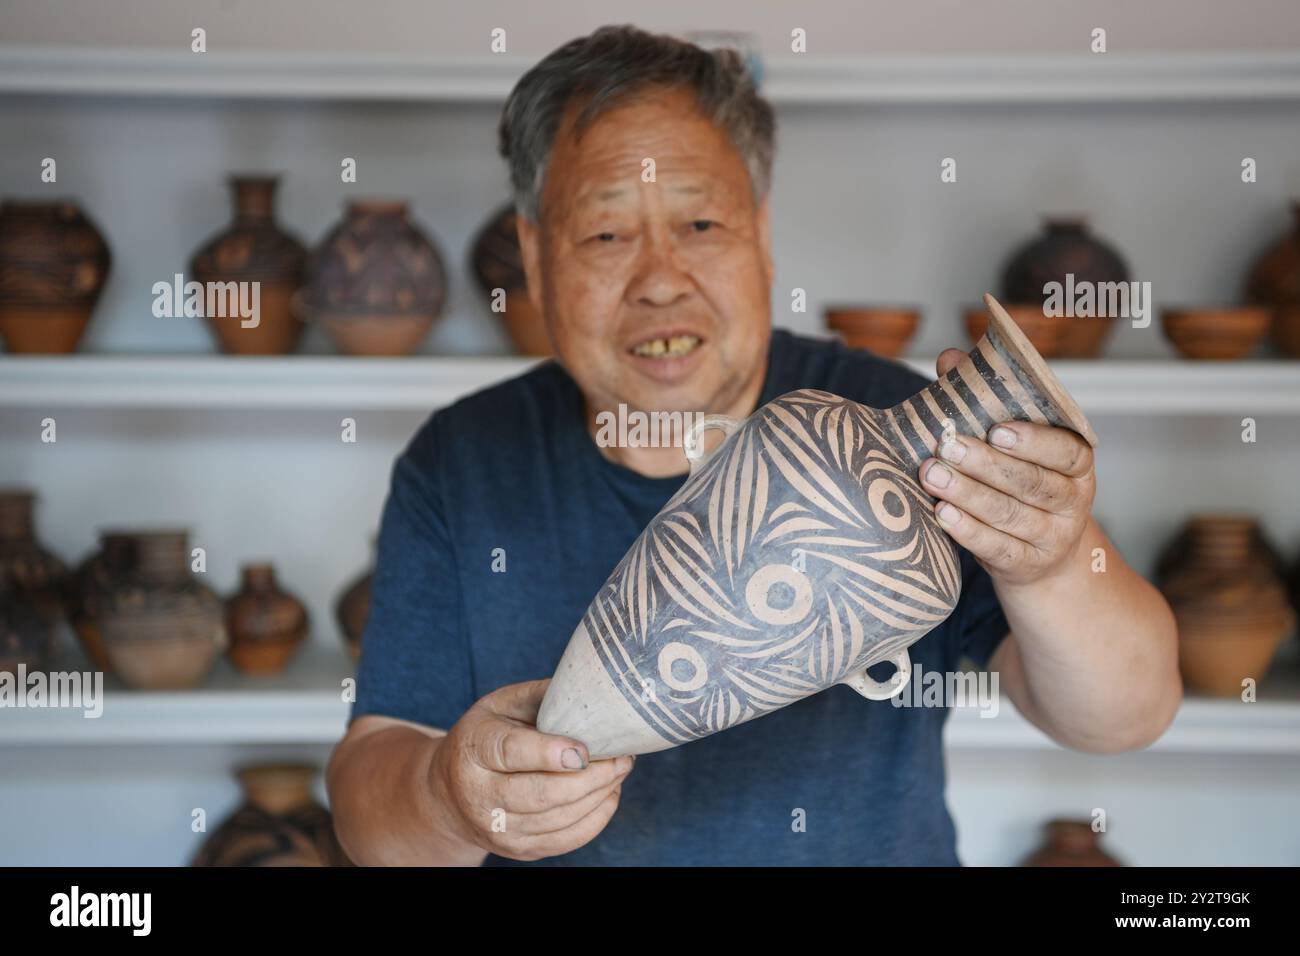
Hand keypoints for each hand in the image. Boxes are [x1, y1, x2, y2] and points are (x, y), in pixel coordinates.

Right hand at [429, 678, 632, 861]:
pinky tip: (608, 794)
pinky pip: (566, 840)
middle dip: (590, 778)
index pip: (511, 752)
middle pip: (541, 794)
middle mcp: (479, 795)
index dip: (550, 752)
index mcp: (473, 749)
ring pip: (559, 819)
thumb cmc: (485, 738)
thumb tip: (590, 690)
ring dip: (599, 795)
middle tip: (621, 758)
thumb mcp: (501, 705)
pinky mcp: (518, 849)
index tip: (584, 749)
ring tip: (620, 770)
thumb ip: (541, 696)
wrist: (449, 794)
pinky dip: (596, 818)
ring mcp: (498, 829)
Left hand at [917, 349, 1095, 587]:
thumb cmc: (1021, 482)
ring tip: (932, 474)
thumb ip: (986, 400)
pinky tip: (941, 513)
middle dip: (985, 463)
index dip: (1034, 441)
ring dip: (967, 494)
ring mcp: (1052, 537)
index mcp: (1077, 463)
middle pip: (1029, 482)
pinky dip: (967, 531)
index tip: (998, 428)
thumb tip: (951, 359)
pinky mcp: (1026, 565)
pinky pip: (996, 547)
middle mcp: (1072, 501)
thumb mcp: (1015, 445)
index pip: (1066, 450)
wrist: (1041, 558)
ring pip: (1009, 513)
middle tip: (947, 445)